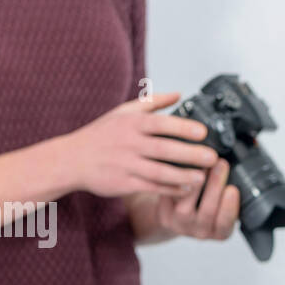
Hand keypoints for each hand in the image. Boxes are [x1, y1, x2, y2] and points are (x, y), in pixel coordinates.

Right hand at [62, 91, 217, 198]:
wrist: (72, 159)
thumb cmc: (101, 135)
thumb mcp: (123, 112)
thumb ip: (153, 103)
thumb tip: (179, 94)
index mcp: (131, 123)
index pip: (161, 123)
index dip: (183, 127)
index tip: (203, 132)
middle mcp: (129, 143)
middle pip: (164, 149)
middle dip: (190, 154)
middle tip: (213, 157)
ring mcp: (126, 165)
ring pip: (159, 172)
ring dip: (183, 176)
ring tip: (203, 178)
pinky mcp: (124, 184)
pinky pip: (151, 188)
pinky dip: (169, 190)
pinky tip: (186, 190)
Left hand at [150, 159, 240, 240]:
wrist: (181, 212)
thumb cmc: (209, 203)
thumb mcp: (226, 202)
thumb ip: (233, 191)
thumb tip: (249, 161)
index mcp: (221, 231)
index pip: (225, 225)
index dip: (230, 208)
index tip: (233, 189)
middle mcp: (201, 232)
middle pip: (207, 212)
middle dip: (215, 186)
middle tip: (221, 164)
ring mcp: (182, 226)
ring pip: (186, 207)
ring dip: (196, 182)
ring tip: (202, 162)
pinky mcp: (166, 216)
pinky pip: (171, 198)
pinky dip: (177, 181)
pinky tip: (183, 165)